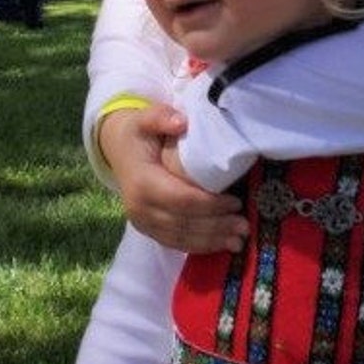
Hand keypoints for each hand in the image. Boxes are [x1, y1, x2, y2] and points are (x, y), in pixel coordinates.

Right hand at [99, 106, 246, 252]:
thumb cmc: (139, 134)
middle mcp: (139, 208)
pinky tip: (220, 244)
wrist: (119, 150)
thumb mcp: (145, 118)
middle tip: (245, 226)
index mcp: (141, 182)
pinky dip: (199, 246)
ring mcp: (143, 223)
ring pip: (180, 238)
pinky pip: (175, 243)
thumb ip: (161, 117)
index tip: (235, 202)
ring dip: (211, 241)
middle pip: (183, 223)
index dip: (209, 204)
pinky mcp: (148, 231)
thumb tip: (180, 123)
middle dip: (216, 227)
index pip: (180, 199)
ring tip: (239, 241)